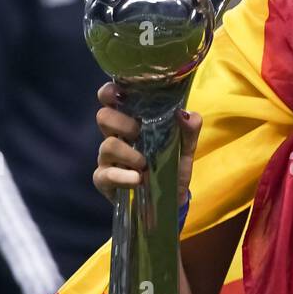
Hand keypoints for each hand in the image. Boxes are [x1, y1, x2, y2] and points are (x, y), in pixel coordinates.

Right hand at [93, 82, 201, 202]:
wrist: (170, 201)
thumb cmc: (172, 168)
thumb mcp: (186, 148)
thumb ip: (189, 129)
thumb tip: (184, 114)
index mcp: (131, 122)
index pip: (111, 100)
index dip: (109, 92)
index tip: (120, 93)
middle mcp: (116, 136)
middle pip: (103, 117)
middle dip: (121, 121)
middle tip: (139, 132)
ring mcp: (107, 159)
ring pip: (107, 146)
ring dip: (128, 153)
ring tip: (144, 164)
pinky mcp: (105, 181)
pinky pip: (105, 175)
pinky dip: (123, 176)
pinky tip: (137, 179)